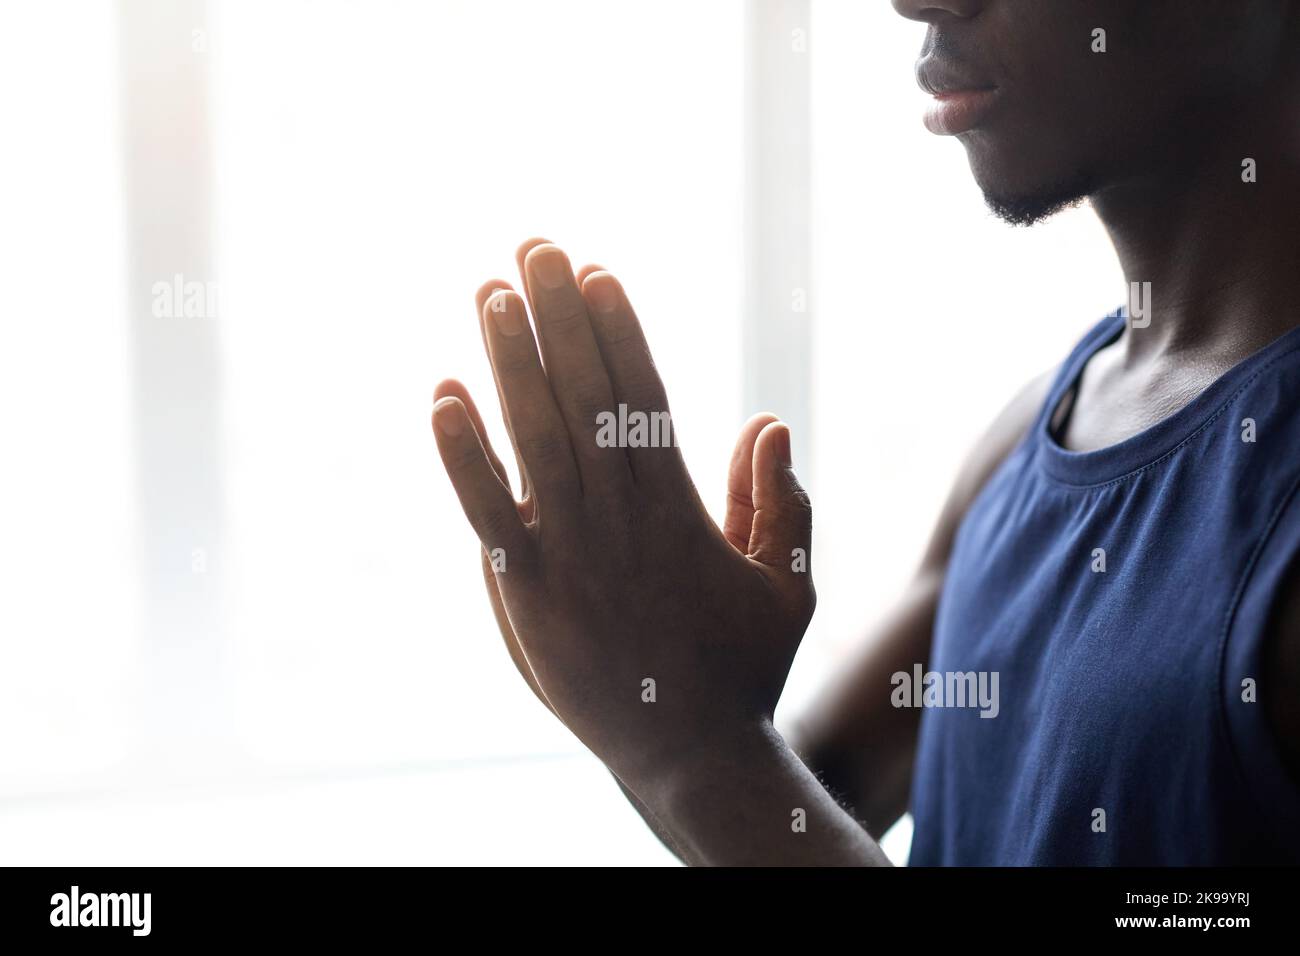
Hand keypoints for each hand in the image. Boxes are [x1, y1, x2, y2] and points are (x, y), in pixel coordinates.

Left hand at [431, 240, 816, 792]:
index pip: (645, 396)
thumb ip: (780, 505)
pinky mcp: (523, 590)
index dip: (619, 329)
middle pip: (584, 394)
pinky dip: (460, 452)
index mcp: (680, 507)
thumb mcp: (789, 586)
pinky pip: (484, 510)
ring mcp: (568, 552)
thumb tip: (769, 424)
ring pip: (533, 436)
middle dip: (558, 315)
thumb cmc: (743, 669)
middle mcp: (620, 516)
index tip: (598, 272)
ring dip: (509, 360)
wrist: (690, 755)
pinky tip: (441, 394)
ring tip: (490, 291)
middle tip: (536, 246)